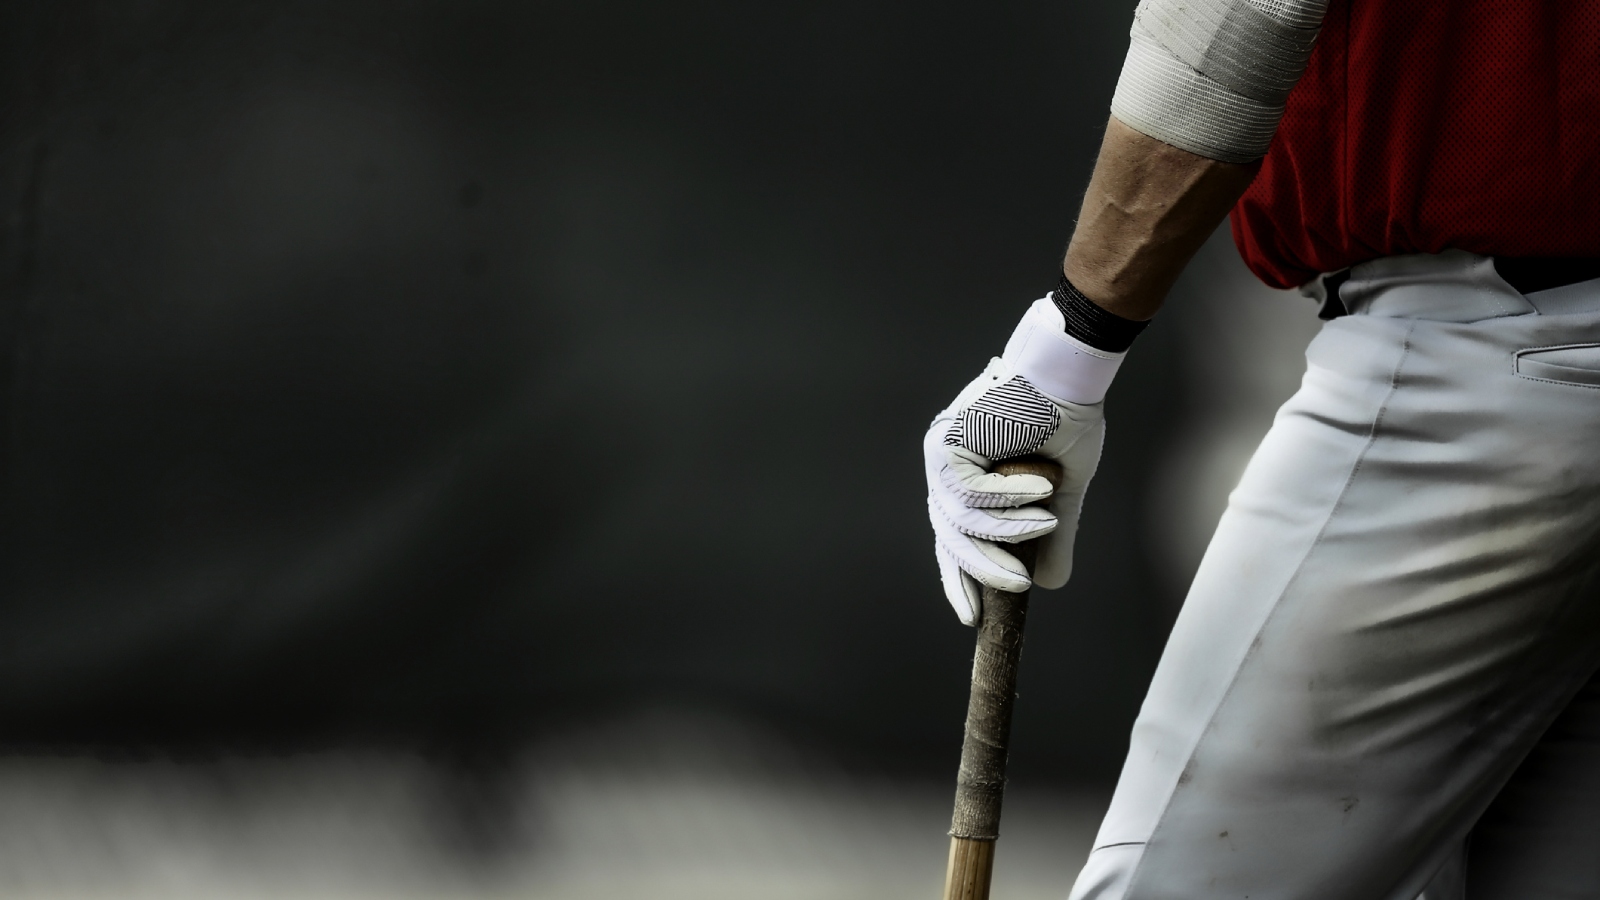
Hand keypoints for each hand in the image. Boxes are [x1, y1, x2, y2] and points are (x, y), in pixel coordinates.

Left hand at [925, 298, 1112, 624]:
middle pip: (951, 536)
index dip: (961, 578)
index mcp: (963, 478)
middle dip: (984, 568)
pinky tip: (1043, 491)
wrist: (1069, 375)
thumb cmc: (1065, 421)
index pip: (952, 538)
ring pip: (964, 519)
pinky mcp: (950, 441)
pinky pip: (975, 492)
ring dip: (1010, 530)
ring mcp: (943, 453)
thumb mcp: (1060, 493)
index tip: (972, 617)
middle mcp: (945, 466)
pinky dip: (1011, 498)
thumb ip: (1052, 536)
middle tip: (1017, 587)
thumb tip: (1048, 584)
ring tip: (1049, 523)